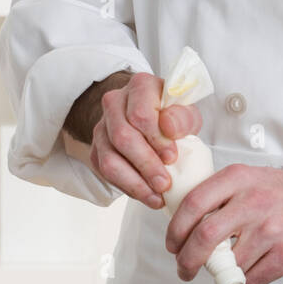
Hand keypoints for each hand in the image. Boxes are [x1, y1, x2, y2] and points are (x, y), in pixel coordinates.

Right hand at [88, 72, 200, 208]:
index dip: (156, 139)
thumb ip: (183, 118)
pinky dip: (127, 187)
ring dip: (134, 182)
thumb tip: (169, 128)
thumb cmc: (170, 116)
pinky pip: (105, 172)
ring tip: (156, 197)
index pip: (140, 113)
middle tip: (164, 184)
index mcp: (140, 86)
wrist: (148, 118)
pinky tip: (146, 195)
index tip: (172, 157)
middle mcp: (114, 103)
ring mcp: (101, 127)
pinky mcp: (96, 150)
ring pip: (109, 159)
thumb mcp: (186, 112)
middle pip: (122, 137)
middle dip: (145, 165)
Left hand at [164, 165, 282, 283]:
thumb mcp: (250, 178)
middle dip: (187, 261)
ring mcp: (271, 230)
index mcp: (239, 179)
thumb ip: (220, 196)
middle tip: (185, 269)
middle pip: (203, 237)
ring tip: (232, 265)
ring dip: (224, 273)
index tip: (172, 244)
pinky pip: (252, 279)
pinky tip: (255, 267)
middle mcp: (253, 202)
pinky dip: (247, 280)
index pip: (193, 204)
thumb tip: (185, 224)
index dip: (175, 229)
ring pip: (229, 264)